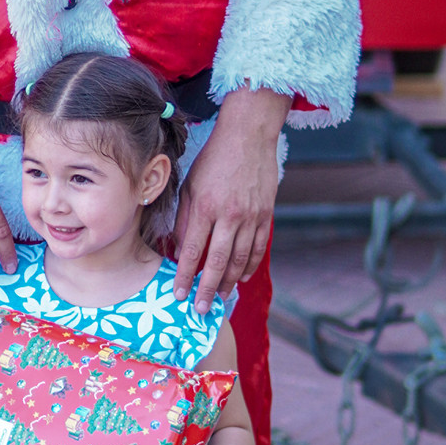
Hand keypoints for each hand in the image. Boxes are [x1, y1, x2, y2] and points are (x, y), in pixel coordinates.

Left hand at [173, 86, 288, 312]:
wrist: (249, 135)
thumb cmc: (214, 159)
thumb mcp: (190, 185)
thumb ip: (184, 219)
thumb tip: (179, 250)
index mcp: (205, 206)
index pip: (193, 250)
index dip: (185, 276)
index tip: (179, 294)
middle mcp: (229, 215)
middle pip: (217, 262)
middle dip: (207, 289)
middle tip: (201, 309)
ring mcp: (251, 216)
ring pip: (240, 260)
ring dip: (228, 282)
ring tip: (219, 297)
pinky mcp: (266, 214)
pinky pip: (258, 248)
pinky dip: (249, 266)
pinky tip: (240, 277)